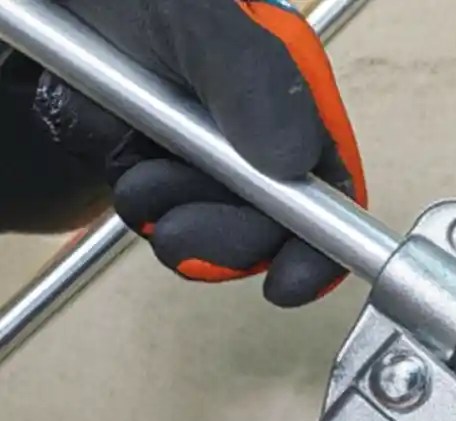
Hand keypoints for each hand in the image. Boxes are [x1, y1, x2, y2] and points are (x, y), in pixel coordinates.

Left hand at [31, 0, 366, 306]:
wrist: (41, 6)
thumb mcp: (200, 20)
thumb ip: (255, 81)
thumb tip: (293, 164)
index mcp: (288, 89)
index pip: (332, 182)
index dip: (326, 239)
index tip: (295, 276)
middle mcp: (255, 131)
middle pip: (281, 224)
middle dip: (237, 240)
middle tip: (189, 231)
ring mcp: (206, 157)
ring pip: (224, 233)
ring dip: (185, 226)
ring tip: (146, 181)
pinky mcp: (158, 173)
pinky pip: (170, 223)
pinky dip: (150, 214)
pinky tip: (134, 177)